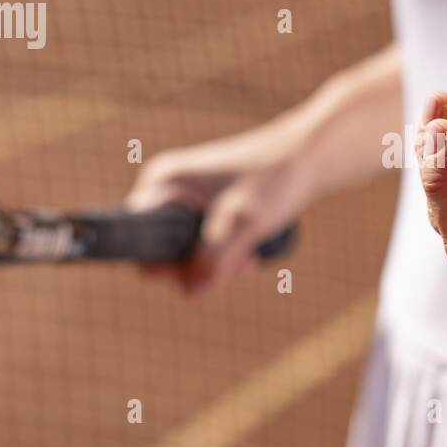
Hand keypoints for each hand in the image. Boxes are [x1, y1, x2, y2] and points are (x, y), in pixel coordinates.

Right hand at [125, 120, 310, 293]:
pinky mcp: (204, 208)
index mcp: (161, 182)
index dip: (162, 265)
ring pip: (186, 252)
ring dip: (215, 266)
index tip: (199, 269)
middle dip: (196, 268)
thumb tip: (193, 291)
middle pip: (161, 252)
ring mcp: (185, 199)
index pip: (137, 240)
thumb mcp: (245, 224)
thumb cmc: (276, 177)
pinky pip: (202, 245)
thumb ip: (216, 259)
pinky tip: (249, 254)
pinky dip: (223, 256)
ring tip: (248, 257)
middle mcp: (165, 189)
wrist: (310, 155)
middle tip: (235, 264)